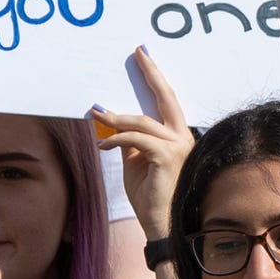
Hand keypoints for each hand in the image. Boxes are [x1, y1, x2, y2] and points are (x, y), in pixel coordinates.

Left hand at [92, 47, 193, 234]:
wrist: (161, 224)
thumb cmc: (150, 195)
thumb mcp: (136, 162)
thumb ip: (129, 141)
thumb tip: (112, 122)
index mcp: (177, 137)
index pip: (167, 102)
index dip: (156, 79)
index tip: (144, 57)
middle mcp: (182, 138)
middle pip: (166, 98)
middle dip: (151, 74)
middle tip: (138, 54)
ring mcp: (177, 147)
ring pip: (142, 121)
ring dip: (116, 119)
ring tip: (97, 116)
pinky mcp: (166, 157)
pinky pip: (136, 139)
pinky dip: (116, 139)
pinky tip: (102, 146)